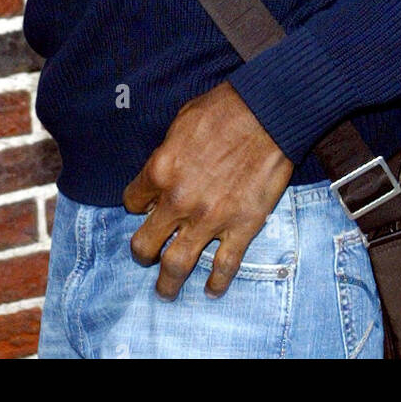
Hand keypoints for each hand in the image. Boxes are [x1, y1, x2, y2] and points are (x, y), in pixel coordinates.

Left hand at [122, 81, 292, 300]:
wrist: (268, 112)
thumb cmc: (224, 109)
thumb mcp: (181, 123)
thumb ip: (166, 155)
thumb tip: (161, 176)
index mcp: (160, 171)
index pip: (132, 202)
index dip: (137, 205)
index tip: (146, 208)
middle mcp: (179, 201)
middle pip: (145, 244)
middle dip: (143, 254)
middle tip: (147, 257)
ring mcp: (210, 218)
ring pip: (177, 266)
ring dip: (168, 284)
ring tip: (166, 292)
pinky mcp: (242, 227)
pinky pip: (225, 267)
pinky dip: (216, 283)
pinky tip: (211, 290)